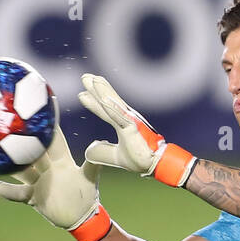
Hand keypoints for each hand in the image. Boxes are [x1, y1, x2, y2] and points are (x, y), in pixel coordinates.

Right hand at [0, 127, 112, 240]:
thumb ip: (93, 163)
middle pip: (33, 152)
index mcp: (62, 161)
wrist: (80, 218)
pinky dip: (7, 191)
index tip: (39, 108)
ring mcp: (38, 182)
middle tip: (9, 125)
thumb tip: (100, 142)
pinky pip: (16, 193)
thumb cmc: (87, 196)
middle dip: (22, 140)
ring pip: (21, 170)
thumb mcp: (89, 178)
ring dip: (11, 164)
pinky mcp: (33, 197)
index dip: (48, 125)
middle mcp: (47, 168)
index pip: (53, 140)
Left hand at [78, 73, 196, 187]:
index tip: (82, 93)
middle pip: (108, 101)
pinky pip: (118, 115)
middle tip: (84, 76)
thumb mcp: (115, 157)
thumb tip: (87, 151)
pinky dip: (110, 105)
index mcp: (123, 124)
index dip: (94, 101)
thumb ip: (102, 152)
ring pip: (112, 103)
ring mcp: (129, 121)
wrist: (157, 164)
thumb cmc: (141, 159)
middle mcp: (126, 119)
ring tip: (91, 79)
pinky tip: (101, 96)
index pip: (105, 110)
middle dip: (96, 89)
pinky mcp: (132, 127)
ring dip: (102, 90)